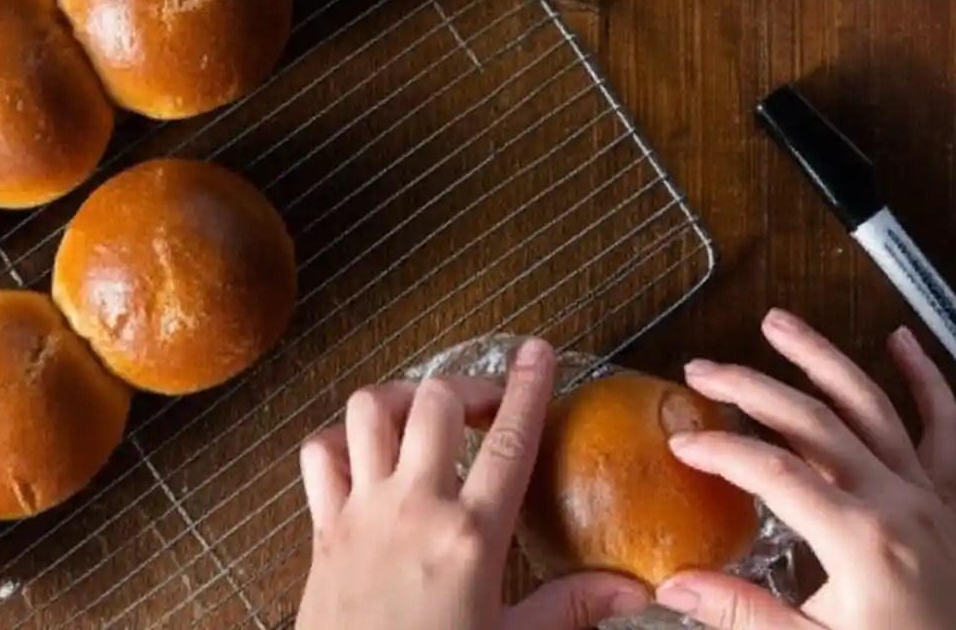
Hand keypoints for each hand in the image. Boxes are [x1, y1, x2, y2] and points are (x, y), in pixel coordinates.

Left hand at [295, 339, 649, 629]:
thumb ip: (571, 606)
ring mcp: (364, 511)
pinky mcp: (325, 526)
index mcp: (471, 537)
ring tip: (424, 411)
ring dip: (401, 396)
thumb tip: (634, 591)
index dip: (529, 386)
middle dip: (467, 386)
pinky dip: (341, 438)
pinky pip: (321, 453)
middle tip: (487, 404)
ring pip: (370, 409)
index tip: (538, 352)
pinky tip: (366, 451)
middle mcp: (414, 508)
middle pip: (436, 401)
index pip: (510, 440)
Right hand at [657, 309, 955, 629]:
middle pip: (812, 421)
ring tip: (780, 325)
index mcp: (860, 538)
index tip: (681, 442)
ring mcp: (927, 495)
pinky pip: (943, 428)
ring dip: (821, 358)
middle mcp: (895, 501)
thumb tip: (677, 586)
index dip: (720, 451)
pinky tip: (903, 343)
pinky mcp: (950, 502)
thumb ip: (744, 615)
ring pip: (870, 405)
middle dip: (750, 387)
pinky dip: (926, 380)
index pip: (772, 472)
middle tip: (703, 369)